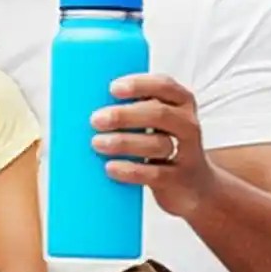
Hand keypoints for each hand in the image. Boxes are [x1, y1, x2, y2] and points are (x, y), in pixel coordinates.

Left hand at [92, 73, 218, 217]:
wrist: (195, 187)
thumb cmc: (160, 144)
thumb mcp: (153, 123)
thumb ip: (128, 108)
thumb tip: (76, 103)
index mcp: (179, 103)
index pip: (164, 85)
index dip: (139, 84)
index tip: (112, 88)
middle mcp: (187, 124)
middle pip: (158, 114)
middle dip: (124, 115)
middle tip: (95, 120)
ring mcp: (187, 153)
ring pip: (157, 144)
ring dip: (123, 142)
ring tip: (97, 143)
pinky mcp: (179, 179)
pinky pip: (156, 174)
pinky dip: (130, 170)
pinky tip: (110, 168)